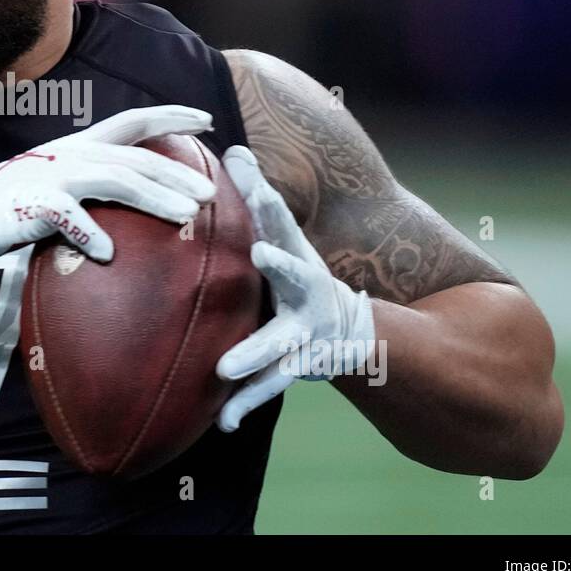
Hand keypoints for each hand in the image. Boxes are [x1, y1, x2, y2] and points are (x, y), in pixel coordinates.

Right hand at [0, 105, 218, 266]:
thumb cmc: (18, 204)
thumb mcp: (62, 184)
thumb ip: (98, 186)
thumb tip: (144, 198)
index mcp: (80, 146)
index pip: (132, 122)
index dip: (170, 116)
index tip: (207, 119)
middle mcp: (71, 154)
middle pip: (134, 158)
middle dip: (176, 172)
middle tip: (209, 193)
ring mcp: (52, 176)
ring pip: (114, 181)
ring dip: (153, 198)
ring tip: (186, 216)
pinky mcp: (33, 204)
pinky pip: (67, 218)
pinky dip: (88, 233)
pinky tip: (107, 253)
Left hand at [213, 145, 376, 431]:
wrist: (346, 328)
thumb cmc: (295, 271)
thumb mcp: (283, 234)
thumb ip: (258, 194)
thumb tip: (234, 147)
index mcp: (295, 253)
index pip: (282, 220)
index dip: (270, 202)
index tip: (256, 184)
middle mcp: (306, 288)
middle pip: (294, 272)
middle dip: (281, 264)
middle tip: (261, 253)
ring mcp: (305, 330)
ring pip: (279, 342)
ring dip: (253, 355)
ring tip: (224, 369)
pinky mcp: (298, 365)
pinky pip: (268, 387)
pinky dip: (245, 405)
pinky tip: (223, 423)